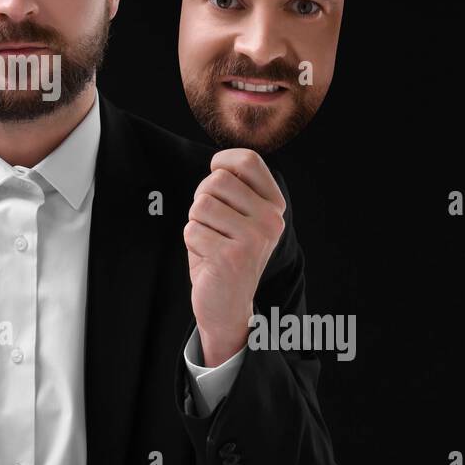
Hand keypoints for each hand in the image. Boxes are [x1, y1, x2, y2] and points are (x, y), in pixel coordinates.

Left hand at [184, 149, 286, 366]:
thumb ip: (232, 188)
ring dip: (195, 224)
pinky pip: (191, 230)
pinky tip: (208, 259)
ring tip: (210, 242)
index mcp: (274, 205)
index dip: (221, 163)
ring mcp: (254, 238)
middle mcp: (271, 220)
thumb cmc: (224, 252)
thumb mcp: (236, 215)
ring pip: (200, 205)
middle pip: (216, 181)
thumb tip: (218, 164)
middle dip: (202, 199)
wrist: (227, 305)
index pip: (248, 160)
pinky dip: (191, 243)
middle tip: (211, 224)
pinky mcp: (231, 257)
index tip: (217, 181)